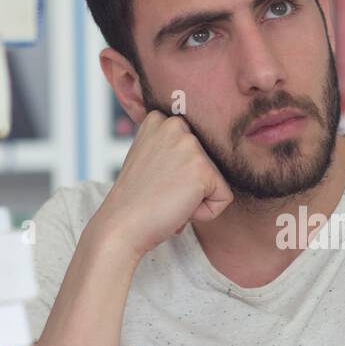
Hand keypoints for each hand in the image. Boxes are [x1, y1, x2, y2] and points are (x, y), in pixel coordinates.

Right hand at [96, 110, 232, 256]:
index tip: (155, 179)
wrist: (121, 226)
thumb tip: (200, 153)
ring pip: (216, 181)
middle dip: (190, 185)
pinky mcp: (203, 169)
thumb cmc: (136, 201)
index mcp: (161, 119)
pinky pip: (223, 198)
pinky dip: (205, 213)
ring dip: (197, 198)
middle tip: (160, 192)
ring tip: (168, 199)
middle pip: (208, 164)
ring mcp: (190, 145)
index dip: (180, 174)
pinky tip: (178, 208)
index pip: (197, 149)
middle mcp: (176, 124)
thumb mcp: (149, 159)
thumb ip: (172, 149)